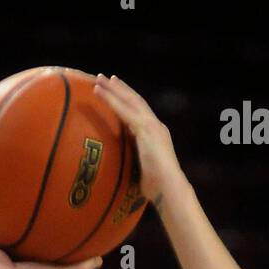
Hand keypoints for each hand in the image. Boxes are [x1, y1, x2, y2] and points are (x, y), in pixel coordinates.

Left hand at [93, 73, 184, 205]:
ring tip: (99, 80)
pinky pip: (125, 111)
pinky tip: (99, 93)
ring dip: (114, 89)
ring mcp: (152, 126)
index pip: (140, 113)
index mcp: (155, 135)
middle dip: (121, 89)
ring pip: (130, 101)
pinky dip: (112, 100)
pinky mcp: (147, 130)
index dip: (128, 102)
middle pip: (136, 101)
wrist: (169, 189)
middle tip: (106, 78)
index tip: (117, 93)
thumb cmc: (156, 189)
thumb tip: (120, 173)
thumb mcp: (143, 173)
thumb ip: (135, 165)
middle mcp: (155, 126)